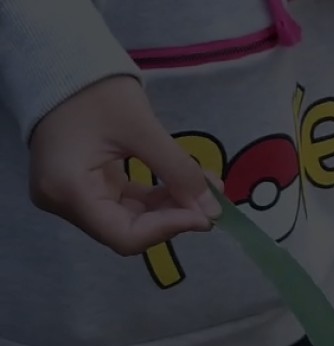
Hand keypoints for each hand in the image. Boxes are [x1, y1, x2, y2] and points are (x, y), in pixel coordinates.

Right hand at [27, 75, 221, 255]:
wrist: (63, 65)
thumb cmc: (96, 91)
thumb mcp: (143, 130)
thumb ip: (179, 172)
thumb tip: (213, 210)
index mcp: (68, 190)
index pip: (125, 236)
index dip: (169, 229)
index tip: (205, 215)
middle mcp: (63, 202)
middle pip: (129, 231)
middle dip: (175, 217)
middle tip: (212, 202)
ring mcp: (73, 196)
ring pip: (131, 219)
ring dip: (171, 208)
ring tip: (207, 188)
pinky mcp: (85, 187)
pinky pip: (126, 203)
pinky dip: (158, 198)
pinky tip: (187, 184)